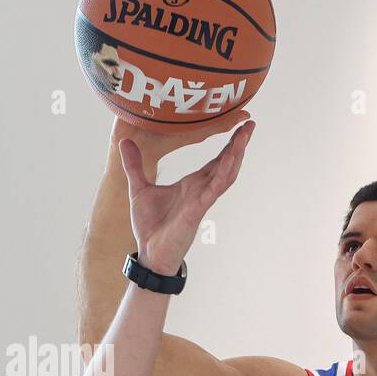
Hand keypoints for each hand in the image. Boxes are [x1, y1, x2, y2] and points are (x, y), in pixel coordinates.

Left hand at [117, 119, 254, 274]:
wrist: (149, 252)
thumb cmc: (150, 226)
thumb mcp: (139, 188)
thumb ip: (134, 166)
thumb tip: (125, 142)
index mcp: (191, 184)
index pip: (215, 161)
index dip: (228, 144)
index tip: (239, 125)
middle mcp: (201, 190)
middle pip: (226, 164)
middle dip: (239, 144)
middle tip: (250, 123)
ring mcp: (201, 200)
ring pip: (225, 174)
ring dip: (236, 155)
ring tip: (245, 135)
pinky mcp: (197, 210)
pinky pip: (214, 189)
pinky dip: (222, 173)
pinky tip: (230, 158)